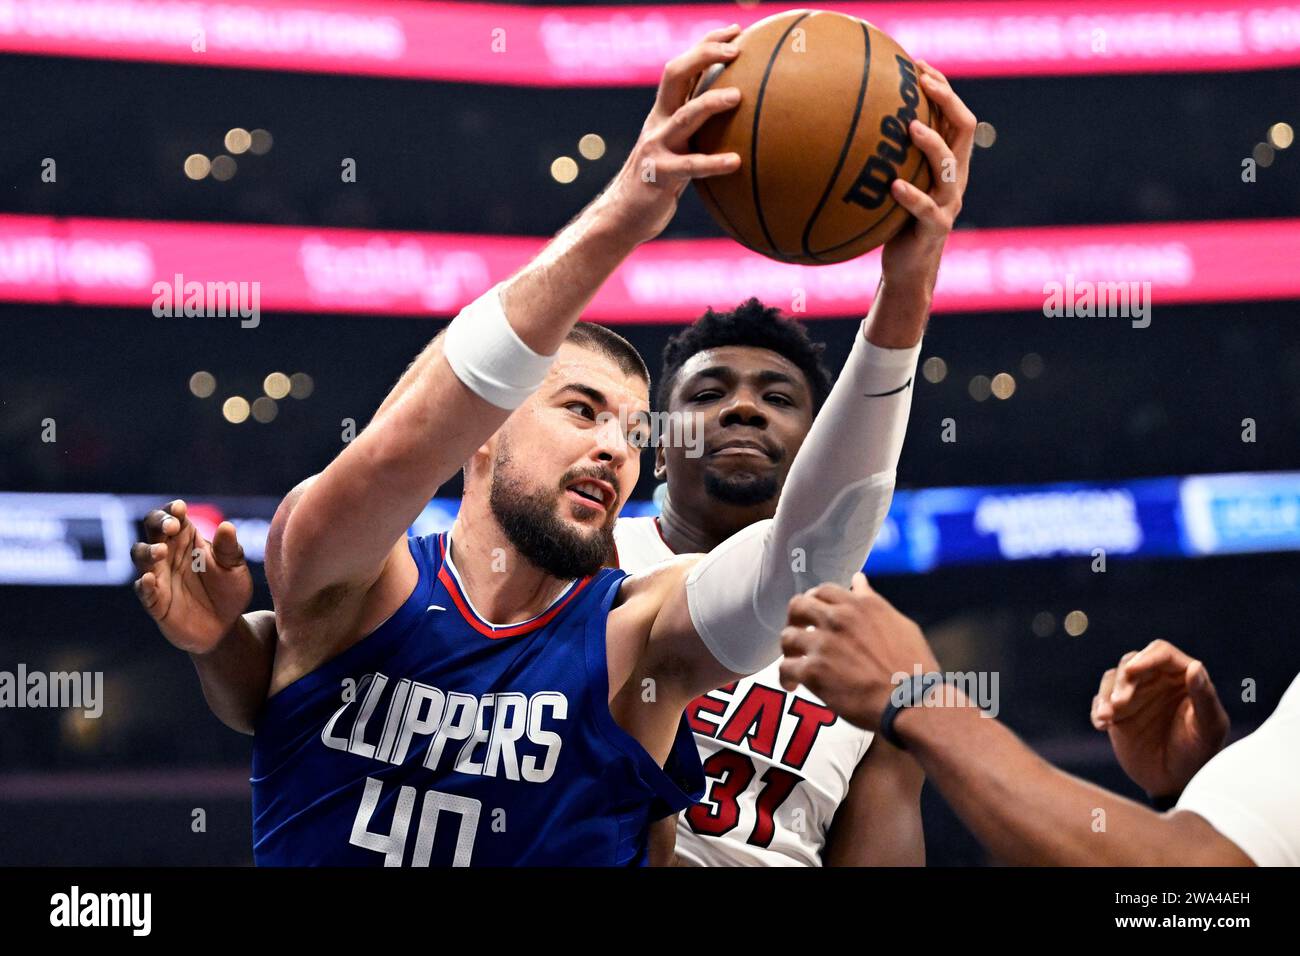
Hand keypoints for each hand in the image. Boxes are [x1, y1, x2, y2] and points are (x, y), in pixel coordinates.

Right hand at [131, 500, 253, 654]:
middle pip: (151, 529)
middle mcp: (168, 554)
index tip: (180, 508)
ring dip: (147, 551)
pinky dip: (143, 584)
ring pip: (140, 556)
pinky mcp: (155, 601)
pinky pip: (143, 590)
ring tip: (162, 551)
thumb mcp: (235, 569)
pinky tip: (149, 579)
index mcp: (187, 540)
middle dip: (157, 522)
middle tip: (171, 526)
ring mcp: (159, 576)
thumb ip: (229, 549)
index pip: (172, 516)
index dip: (171, 510)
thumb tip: (227, 526)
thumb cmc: (229, 591)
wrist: (226, 627)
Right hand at [599, 24, 744, 244]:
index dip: (706, 44)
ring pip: (684, 115)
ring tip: (738, 97)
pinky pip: (691, 166)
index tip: (735, 30)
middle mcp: (658, 122)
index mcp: (663, 113)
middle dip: (704, 54)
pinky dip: (714, 162)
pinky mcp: (659, 175)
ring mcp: (656, 147)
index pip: (683, 66)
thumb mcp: (676, 151)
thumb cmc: (658, 184)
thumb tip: (738, 123)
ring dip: (711, 103)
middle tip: (736, 49)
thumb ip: (698, 134)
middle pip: (675, 74)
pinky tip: (736, 162)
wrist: (621, 217)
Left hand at [778, 573, 937, 729]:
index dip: (814, 602)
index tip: (814, 615)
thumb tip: (859, 580)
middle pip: (798, 606)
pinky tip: (793, 685)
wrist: (911, 702)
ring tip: (795, 662)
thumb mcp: (900, 624)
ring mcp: (824, 644)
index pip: (823, 590)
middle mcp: (838, 618)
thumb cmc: (913, 667)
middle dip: (795, 619)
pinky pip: (785, 668)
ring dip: (789, 650)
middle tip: (799, 634)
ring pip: (787, 636)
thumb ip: (873, 601)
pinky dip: (786, 677)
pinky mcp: (814, 671)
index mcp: (859, 605)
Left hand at [879, 59, 975, 294]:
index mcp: (948, 163)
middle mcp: (955, 178)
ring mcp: (948, 203)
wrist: (907, 268)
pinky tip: (892, 185)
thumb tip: (848, 123)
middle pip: (964, 130)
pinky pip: (927, 209)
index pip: (955, 115)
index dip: (943, 87)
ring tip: (910, 127)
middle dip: (947, 101)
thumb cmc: (894, 220)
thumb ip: (886, 156)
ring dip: (931, 144)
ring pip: (950, 167)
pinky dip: (911, 196)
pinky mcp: (936, 228)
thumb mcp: (892, 181)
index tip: (918, 64)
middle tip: (923, 83)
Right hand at [1090, 639, 1229, 798]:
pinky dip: (1097, 709)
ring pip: (1112, 678)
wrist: (1175, 784)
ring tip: (1108, 717)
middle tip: (1120, 704)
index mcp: (1182, 678)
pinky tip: (1102, 725)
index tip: (1133, 672)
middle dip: (1123, 680)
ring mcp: (1134, 695)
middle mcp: (1156, 681)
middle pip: (1132, 662)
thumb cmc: (1200, 755)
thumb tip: (1195, 666)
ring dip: (1107, 694)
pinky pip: (1100, 700)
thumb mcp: (1208, 729)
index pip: (1161, 653)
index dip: (1146, 657)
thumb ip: (1204, 697)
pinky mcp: (1116, 712)